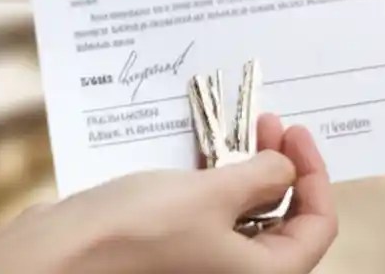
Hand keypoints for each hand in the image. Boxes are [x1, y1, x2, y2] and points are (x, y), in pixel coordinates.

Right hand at [0, 115, 336, 273]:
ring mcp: (207, 264)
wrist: (67, 250)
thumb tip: (285, 167)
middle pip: (285, 223)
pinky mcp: (177, 251)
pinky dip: (218, 185)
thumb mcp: (214, 192)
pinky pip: (213, 217)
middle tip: (271, 124)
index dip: (314, 175)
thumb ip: (261, 177)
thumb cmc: (140, 229)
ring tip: (242, 129)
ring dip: (249, 172)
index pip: (317, 228)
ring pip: (247, 217)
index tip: (297, 134)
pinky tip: (208, 152)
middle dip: (281, 169)